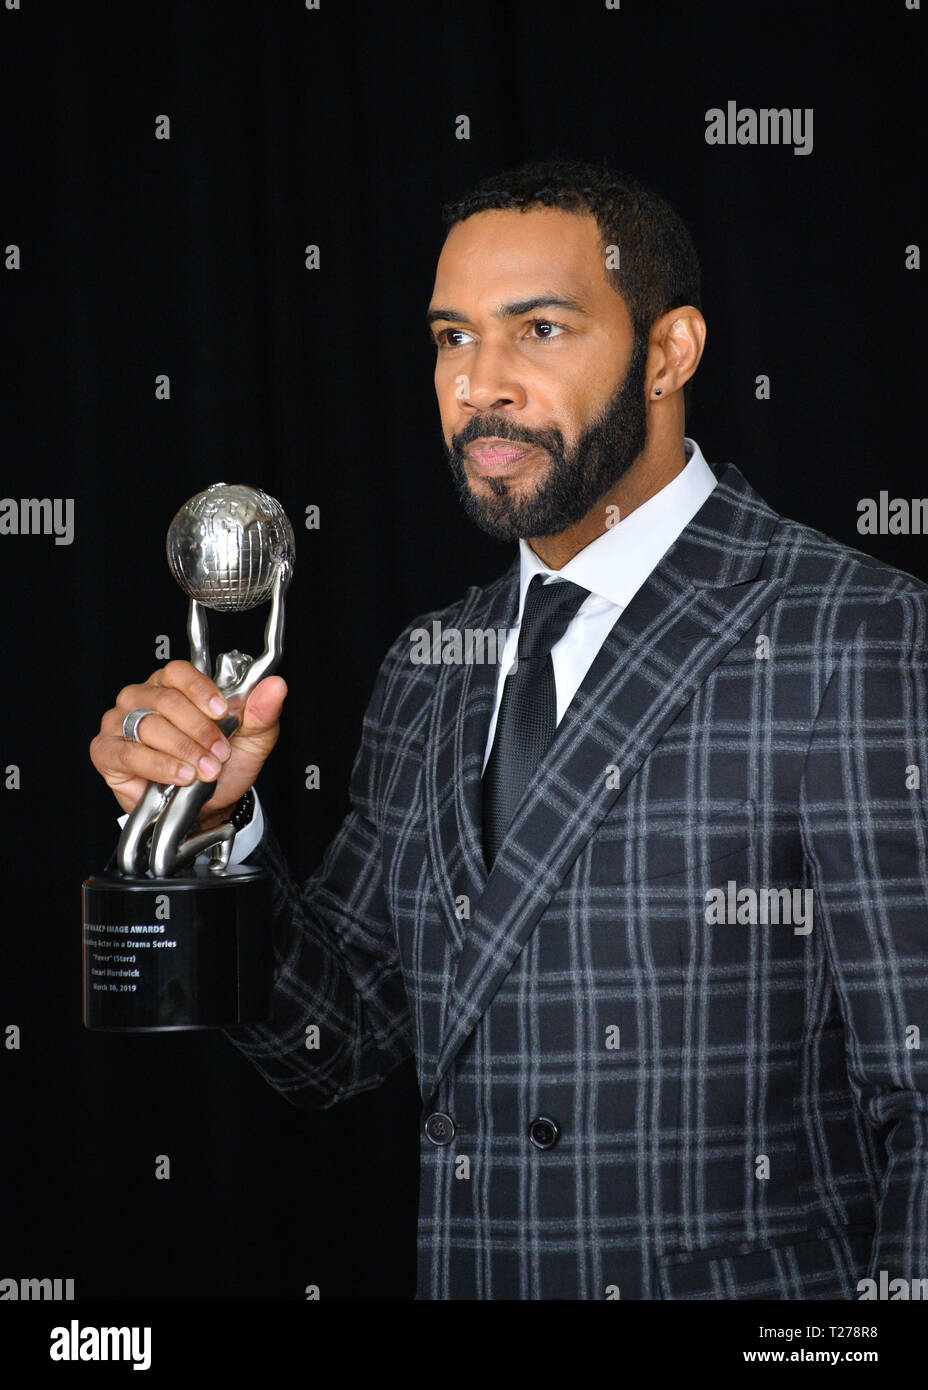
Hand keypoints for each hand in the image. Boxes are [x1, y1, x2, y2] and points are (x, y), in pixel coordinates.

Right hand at [90, 660, 286, 820]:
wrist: (209, 806)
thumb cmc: (223, 765)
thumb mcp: (252, 739)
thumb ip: (261, 711)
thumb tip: (276, 685)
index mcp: (172, 685)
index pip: (178, 672)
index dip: (201, 690)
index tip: (222, 712)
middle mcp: (142, 698)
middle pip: (166, 700)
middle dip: (199, 729)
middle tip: (219, 753)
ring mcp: (120, 722)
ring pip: (148, 725)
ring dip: (183, 749)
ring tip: (205, 769)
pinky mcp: (106, 751)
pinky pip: (128, 752)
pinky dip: (159, 765)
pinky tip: (181, 775)